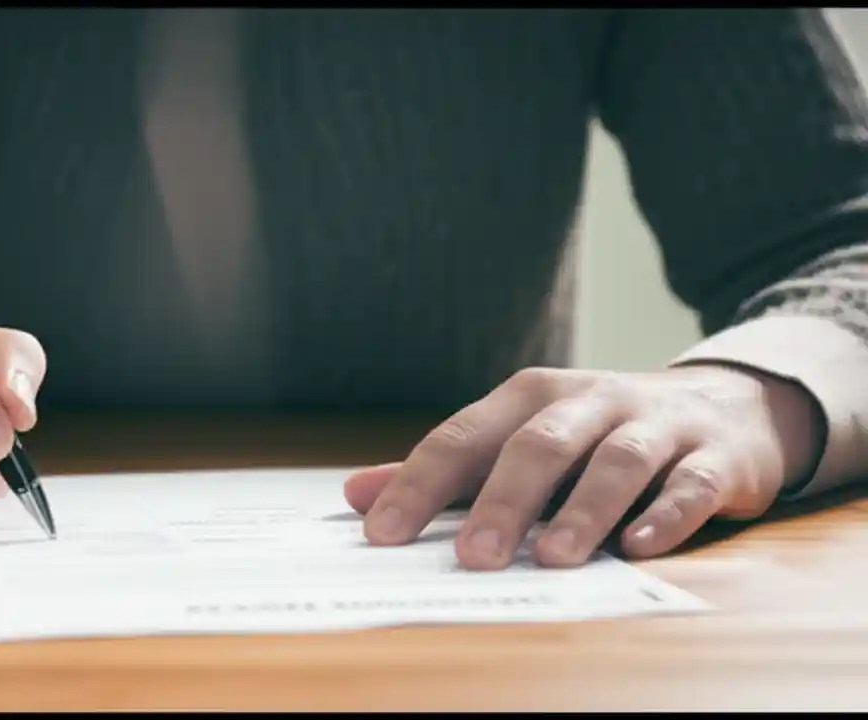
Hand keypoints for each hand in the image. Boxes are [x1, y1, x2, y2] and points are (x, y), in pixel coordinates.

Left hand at [344, 364, 822, 568]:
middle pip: (537, 445)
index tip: (382, 533)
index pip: (463, 437)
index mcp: (531, 397)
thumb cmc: (597, 434)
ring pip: (615, 460)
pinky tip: (637, 548)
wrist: (725, 406)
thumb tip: (356, 496)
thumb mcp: (519, 440)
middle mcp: (589, 401)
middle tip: (472, 558)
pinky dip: (665, 514)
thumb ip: (443, 473)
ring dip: (583, 509)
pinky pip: (689, 484)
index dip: (420, 484)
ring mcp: (655, 425)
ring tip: (552, 558)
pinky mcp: (713, 457)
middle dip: (501, 501)